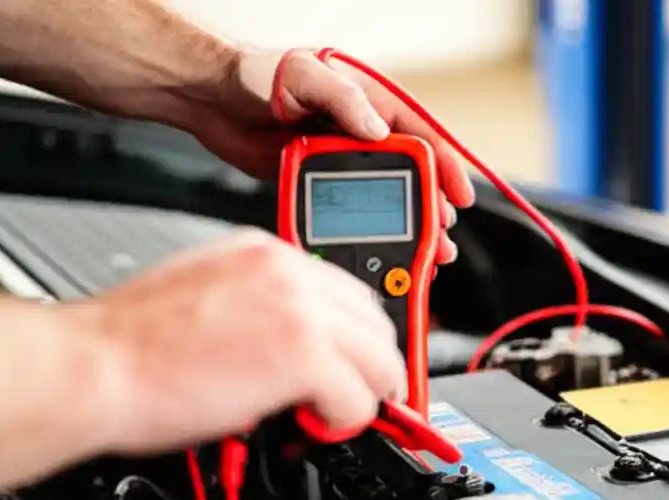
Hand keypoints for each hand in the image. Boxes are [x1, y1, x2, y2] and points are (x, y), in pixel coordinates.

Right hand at [81, 229, 404, 451]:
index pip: (345, 291)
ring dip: (363, 395)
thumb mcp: (205, 293)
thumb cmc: (127, 343)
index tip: (354, 360)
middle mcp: (288, 273)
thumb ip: (256, 304)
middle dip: (370, 364)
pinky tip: (312, 426)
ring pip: (380, 360)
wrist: (91, 365)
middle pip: (373, 321)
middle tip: (354, 394)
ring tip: (331, 415)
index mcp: (263, 253)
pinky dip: (344, 421)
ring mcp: (301, 313)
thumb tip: (286, 338)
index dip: (355, 335)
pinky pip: (359, 399)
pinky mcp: (304, 358)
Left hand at [189, 48, 474, 265]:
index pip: (421, 136)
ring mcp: (344, 158)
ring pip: (389, 198)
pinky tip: (384, 250)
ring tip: (427, 255)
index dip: (445, 167)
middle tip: (443, 238)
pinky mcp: (321, 181)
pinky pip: (355, 209)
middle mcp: (364, 131)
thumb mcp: (305, 76)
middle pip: (413, 174)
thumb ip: (344, 99)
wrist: (209, 99)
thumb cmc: (254, 74)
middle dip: (433, 207)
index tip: (460, 195)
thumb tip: (380, 131)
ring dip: (410, 226)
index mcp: (371, 102)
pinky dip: (372, 231)